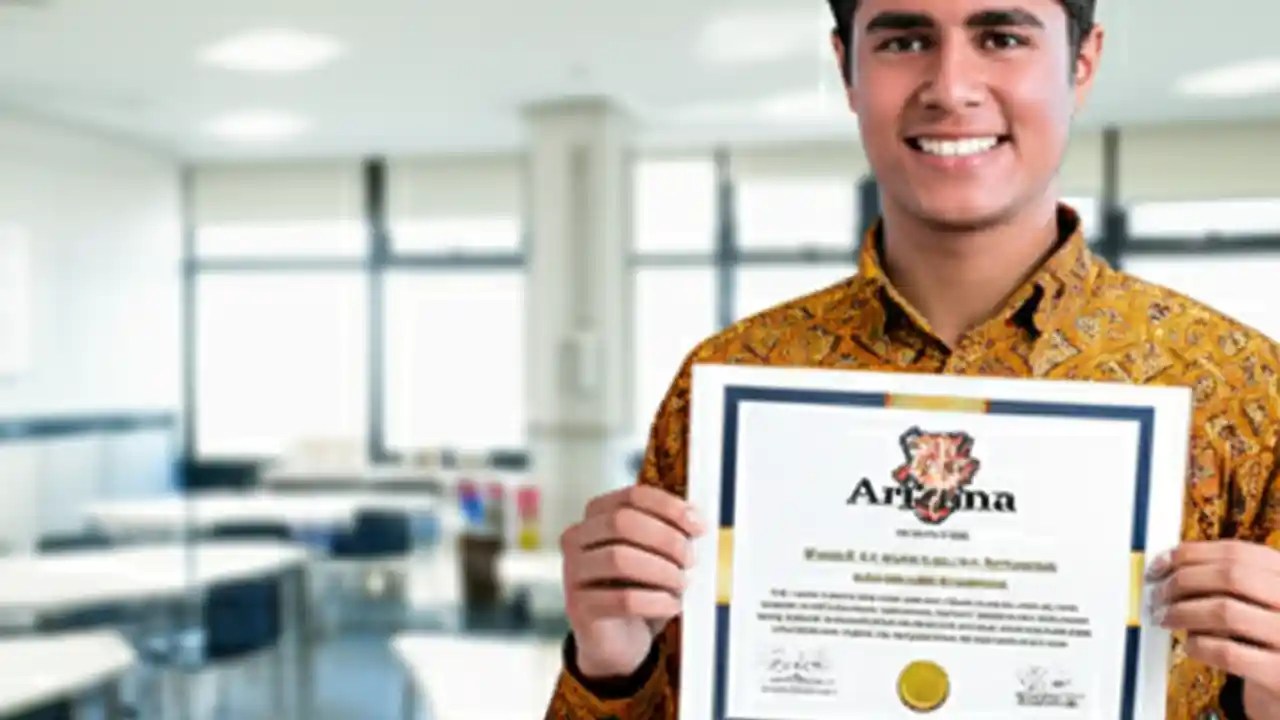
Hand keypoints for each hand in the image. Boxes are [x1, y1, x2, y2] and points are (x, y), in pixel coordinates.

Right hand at [560, 485, 704, 678]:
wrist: (617, 642)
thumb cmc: (638, 590)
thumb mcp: (653, 555)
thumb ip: (669, 534)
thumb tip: (696, 521)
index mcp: (596, 516)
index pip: (632, 496)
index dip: (669, 507)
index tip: (698, 525)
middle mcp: (577, 539)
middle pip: (622, 523)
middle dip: (666, 539)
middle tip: (691, 559)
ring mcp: (573, 573)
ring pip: (619, 559)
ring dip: (662, 571)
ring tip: (682, 583)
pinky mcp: (579, 608)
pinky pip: (622, 599)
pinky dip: (656, 602)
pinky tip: (672, 605)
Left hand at [1148, 540, 1279, 718]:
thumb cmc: (1266, 636)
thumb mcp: (1258, 600)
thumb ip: (1224, 580)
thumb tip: (1166, 567)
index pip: (1235, 552)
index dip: (1189, 555)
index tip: (1159, 565)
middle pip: (1229, 576)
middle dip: (1181, 582)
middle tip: (1156, 594)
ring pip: (1225, 612)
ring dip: (1182, 612)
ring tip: (1164, 618)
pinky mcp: (1278, 673)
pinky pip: (1227, 653)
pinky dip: (1199, 646)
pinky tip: (1190, 646)